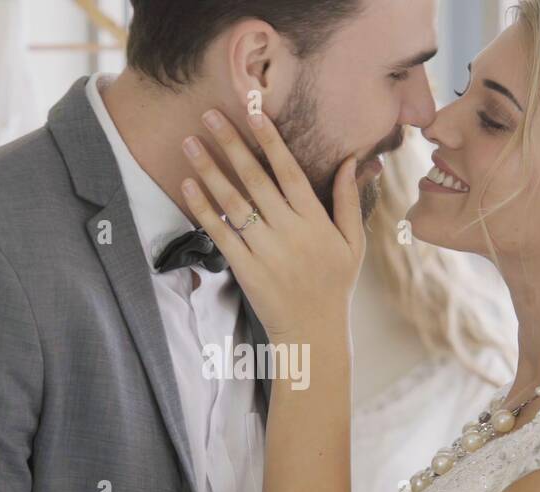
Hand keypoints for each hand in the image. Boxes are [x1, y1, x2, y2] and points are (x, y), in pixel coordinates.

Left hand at [180, 108, 364, 343]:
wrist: (313, 333)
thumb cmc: (334, 285)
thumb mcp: (352, 243)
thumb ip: (348, 200)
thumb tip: (351, 160)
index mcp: (315, 220)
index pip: (290, 171)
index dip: (271, 140)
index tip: (254, 111)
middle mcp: (290, 231)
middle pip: (256, 179)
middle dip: (231, 143)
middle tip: (209, 114)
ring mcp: (266, 250)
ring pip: (233, 202)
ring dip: (210, 170)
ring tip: (190, 143)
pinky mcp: (246, 269)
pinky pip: (220, 233)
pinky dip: (203, 209)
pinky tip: (188, 186)